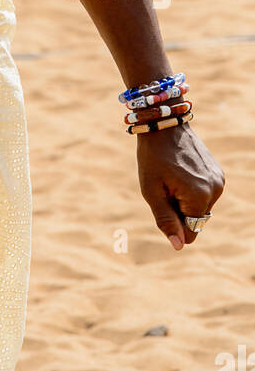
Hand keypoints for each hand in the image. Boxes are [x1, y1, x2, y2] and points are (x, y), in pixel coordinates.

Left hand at [137, 124, 223, 249]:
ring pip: (200, 208)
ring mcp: (219, 181)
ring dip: (185, 199)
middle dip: (179, 209)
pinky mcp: (218, 173)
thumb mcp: (151, 190)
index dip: (172, 221)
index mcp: (199, 196)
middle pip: (196, 220)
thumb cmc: (153, 157)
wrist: (164, 124)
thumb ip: (166, 220)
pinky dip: (192, 190)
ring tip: (173, 176)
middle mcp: (215, 190)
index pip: (190, 232)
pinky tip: (181, 170)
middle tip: (166, 184)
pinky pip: (205, 194)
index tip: (163, 197)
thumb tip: (179, 247)